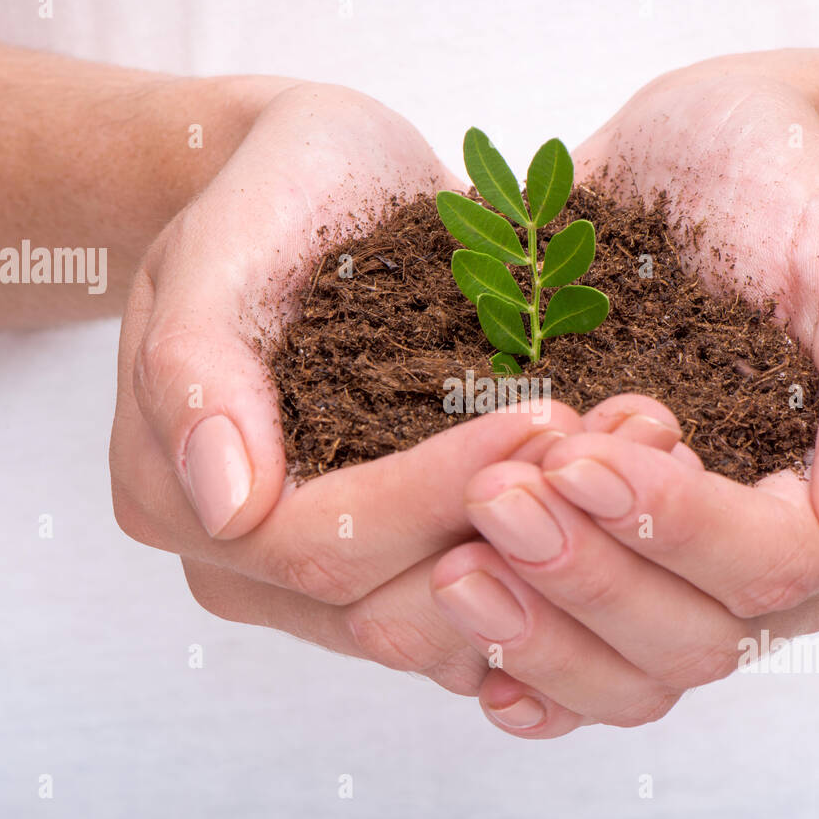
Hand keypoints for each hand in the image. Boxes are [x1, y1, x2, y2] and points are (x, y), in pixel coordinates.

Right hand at [110, 81, 575, 693]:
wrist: (314, 189)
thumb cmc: (273, 196)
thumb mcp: (220, 241)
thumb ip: (194, 365)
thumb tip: (225, 504)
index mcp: (177, 498)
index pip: (321, 544)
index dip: (435, 494)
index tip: (545, 414)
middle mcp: (244, 567)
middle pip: (389, 610)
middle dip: (517, 534)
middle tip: (624, 445)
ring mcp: (321, 587)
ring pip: (449, 629)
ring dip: (557, 561)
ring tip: (641, 463)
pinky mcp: (396, 575)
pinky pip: (483, 611)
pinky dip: (558, 568)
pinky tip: (623, 496)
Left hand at [430, 58, 818, 735]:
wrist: (697, 160)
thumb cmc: (786, 193)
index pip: (771, 564)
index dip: (676, 525)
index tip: (581, 453)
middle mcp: (764, 562)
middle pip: (691, 638)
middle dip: (587, 576)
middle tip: (495, 498)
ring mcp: (680, 574)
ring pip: (628, 675)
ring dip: (540, 634)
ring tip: (452, 567)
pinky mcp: (609, 563)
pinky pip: (575, 668)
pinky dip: (526, 673)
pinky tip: (469, 655)